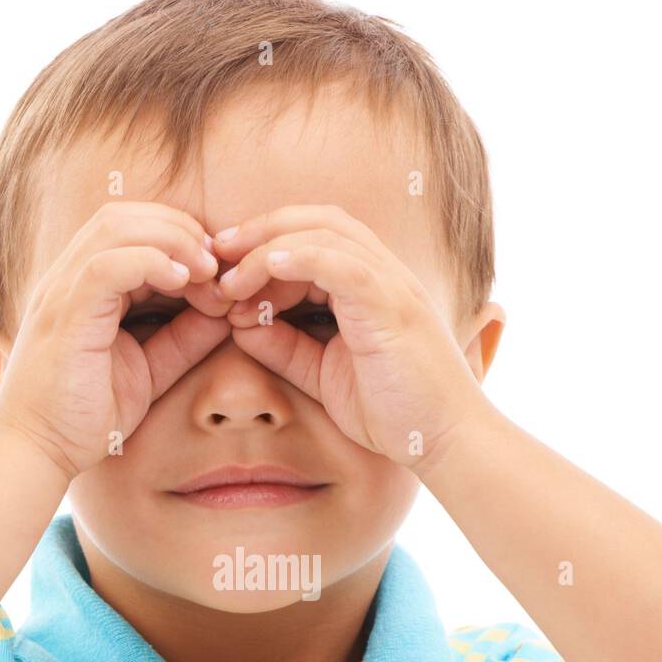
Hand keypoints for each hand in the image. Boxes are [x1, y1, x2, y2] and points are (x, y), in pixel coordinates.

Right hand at [0, 201, 232, 477]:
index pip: (132, 229)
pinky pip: (105, 265)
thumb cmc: (86, 415)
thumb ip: (184, 338)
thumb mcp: (150, 369)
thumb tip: (225, 311)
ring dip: (171, 240)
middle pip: (126, 215)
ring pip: (115, 228)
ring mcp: (62, 292)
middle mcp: (69, 279)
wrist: (37, 450)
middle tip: (222, 266)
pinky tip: (183, 280)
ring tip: (208, 270)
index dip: (182, 238)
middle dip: (182, 230)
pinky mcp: (65, 315)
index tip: (222, 273)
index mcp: (86, 286)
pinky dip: (149, 261)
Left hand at [213, 205, 491, 470]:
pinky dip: (301, 257)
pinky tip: (266, 266)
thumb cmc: (395, 410)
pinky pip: (343, 264)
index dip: (261, 247)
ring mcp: (390, 285)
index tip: (221, 272)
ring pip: (325, 234)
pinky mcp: (392, 306)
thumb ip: (284, 347)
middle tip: (215, 253)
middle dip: (258, 230)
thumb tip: (239, 323)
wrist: (446, 440)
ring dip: (268, 247)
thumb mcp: (323, 375)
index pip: (311, 239)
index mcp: (367, 286)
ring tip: (230, 275)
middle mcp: (382, 274)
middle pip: (315, 221)